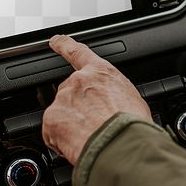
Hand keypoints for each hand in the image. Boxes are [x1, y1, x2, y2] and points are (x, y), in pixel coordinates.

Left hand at [42, 35, 152, 164]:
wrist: (121, 144)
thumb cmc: (132, 125)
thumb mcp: (133, 100)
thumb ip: (114, 94)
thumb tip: (114, 104)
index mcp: (101, 73)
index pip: (78, 52)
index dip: (65, 45)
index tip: (55, 40)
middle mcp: (79, 82)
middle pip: (70, 92)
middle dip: (77, 107)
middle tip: (93, 125)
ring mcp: (63, 100)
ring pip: (62, 113)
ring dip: (71, 124)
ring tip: (90, 138)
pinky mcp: (51, 120)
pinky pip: (53, 131)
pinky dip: (62, 140)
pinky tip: (78, 145)